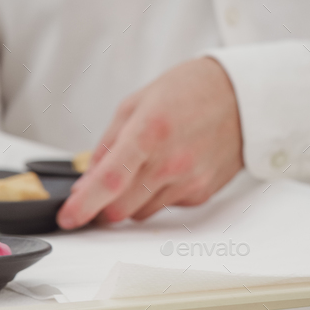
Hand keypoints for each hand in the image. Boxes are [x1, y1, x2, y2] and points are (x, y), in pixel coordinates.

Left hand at [57, 57, 242, 228]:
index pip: (110, 181)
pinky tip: (167, 168)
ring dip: (129, 200)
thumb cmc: (188, 92)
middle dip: (102, 205)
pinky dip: (155, 195)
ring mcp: (188, 181)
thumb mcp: (135, 104)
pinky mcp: (201, 194)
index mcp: (149, 132)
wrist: (241, 97)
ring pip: (140, 213)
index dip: (84, 205)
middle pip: (120, 208)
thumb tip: (86, 180)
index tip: (68, 217)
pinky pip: (163, 207)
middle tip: (100, 189)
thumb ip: (107, 145)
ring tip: (143, 166)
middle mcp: (171, 162)